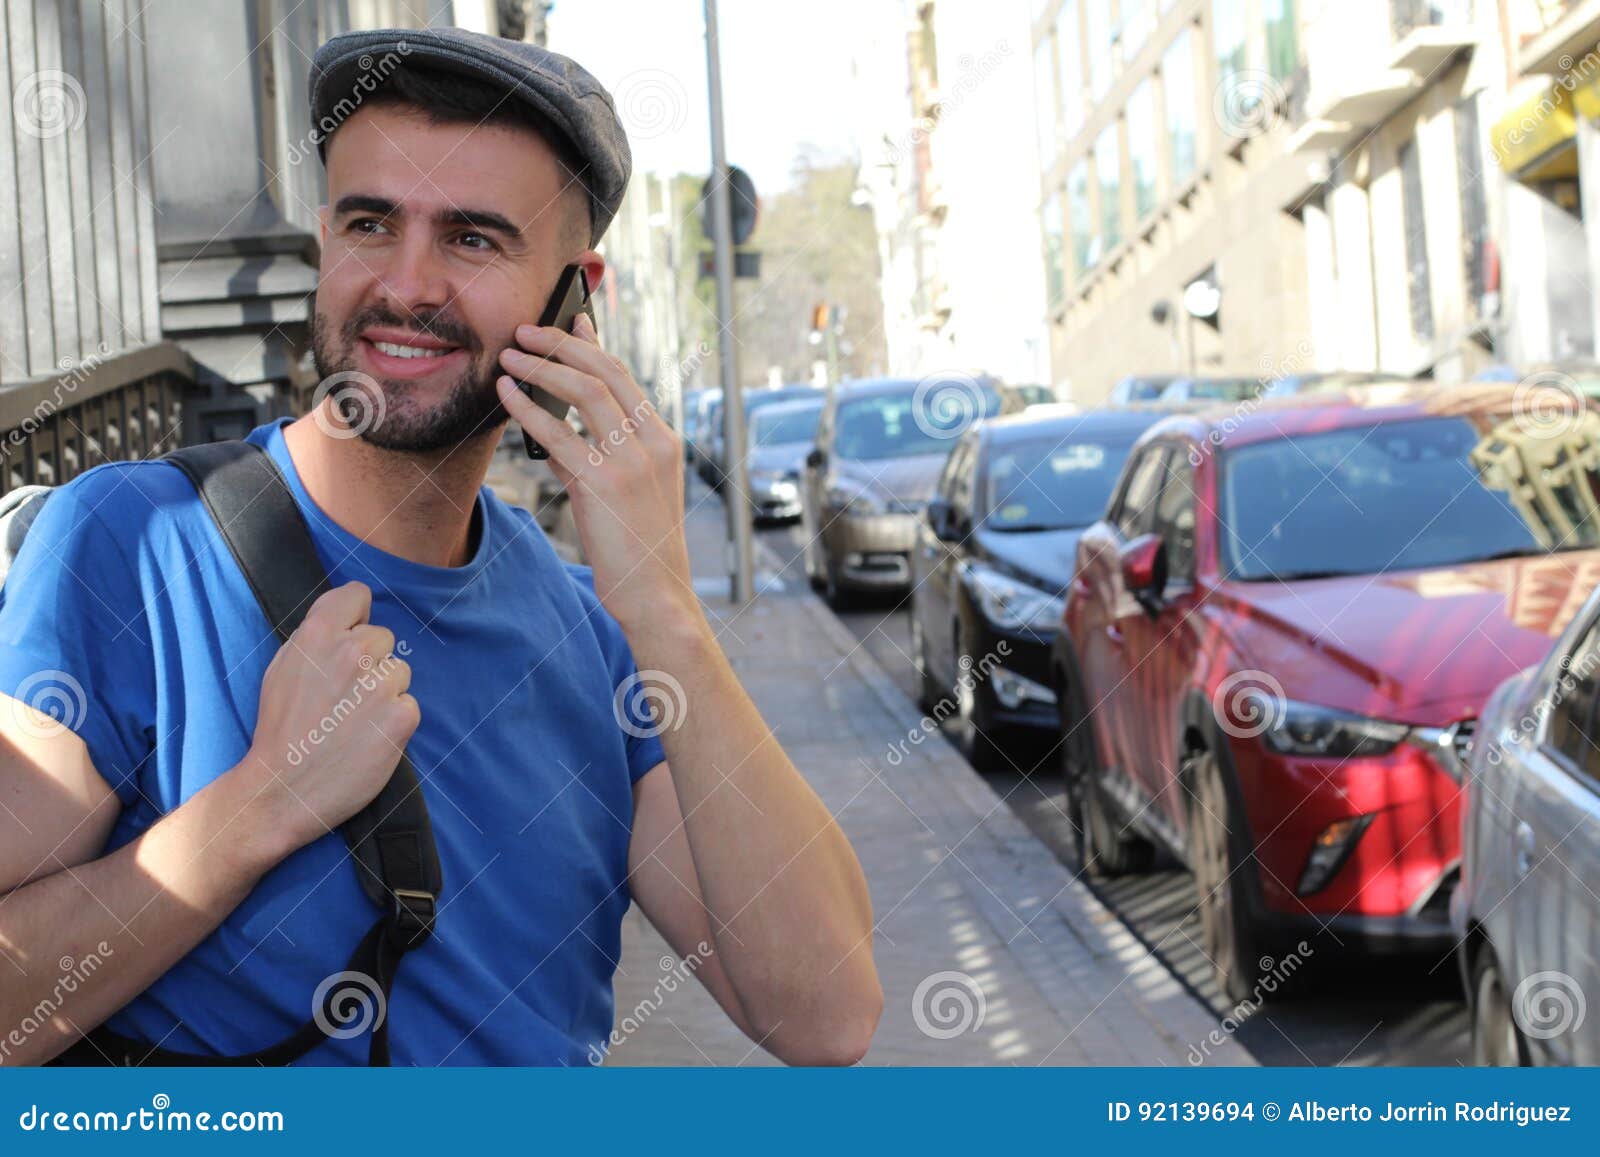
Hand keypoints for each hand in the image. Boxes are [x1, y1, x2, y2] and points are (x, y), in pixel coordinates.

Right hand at [240, 581, 419, 855]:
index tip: (347, 640)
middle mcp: (354, 651)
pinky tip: (368, 738)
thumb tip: (349, 620)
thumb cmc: (280, 730)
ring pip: (400, 672)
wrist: (283, 788)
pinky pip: (409, 705)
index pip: (358, 594)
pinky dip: (394, 722)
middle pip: (384, 638)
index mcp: (318, 634)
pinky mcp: (402, 716)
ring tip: (354, 721)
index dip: (355, 619)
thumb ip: (317, 638)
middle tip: (344, 696)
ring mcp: (381, 684)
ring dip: (385, 692)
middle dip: (370, 662)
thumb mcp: (283, 667)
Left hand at [495, 314, 696, 636]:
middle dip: (562, 344)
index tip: (570, 322)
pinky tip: (506, 396)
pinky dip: (528, 409)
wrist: (658, 597)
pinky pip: (559, 434)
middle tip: (526, 329)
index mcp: (663, 441)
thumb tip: (559, 430)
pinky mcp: (605, 483)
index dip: (593, 346)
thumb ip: (600, 457)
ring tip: (510, 355)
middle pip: (607, 372)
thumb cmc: (640, 552)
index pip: (626, 378)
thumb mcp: (628, 495)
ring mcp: (632, 460)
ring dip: (542, 366)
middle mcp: (653, 443)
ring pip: (586, 391)